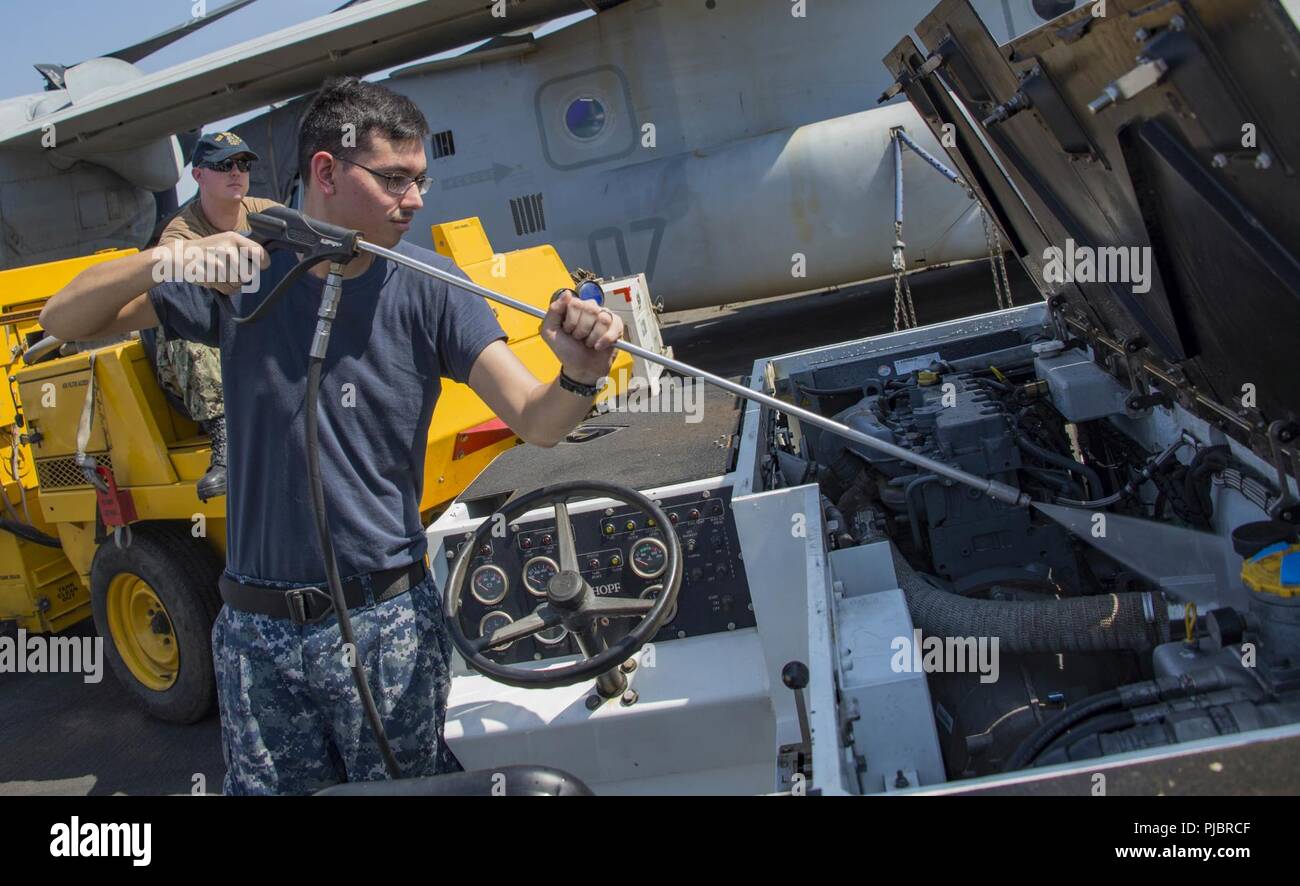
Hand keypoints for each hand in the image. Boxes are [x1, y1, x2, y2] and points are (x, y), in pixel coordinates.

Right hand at [153, 231, 268, 289]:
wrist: (179, 255)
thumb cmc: (208, 252)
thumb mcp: (226, 243)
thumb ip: (244, 250)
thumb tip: (265, 261)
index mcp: (234, 238)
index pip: (260, 253)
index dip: (263, 263)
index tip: (260, 266)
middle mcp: (228, 247)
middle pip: (250, 273)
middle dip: (243, 277)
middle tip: (232, 272)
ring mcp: (218, 260)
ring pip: (239, 283)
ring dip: (232, 283)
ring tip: (220, 275)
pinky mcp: (210, 272)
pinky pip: (228, 288)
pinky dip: (223, 288)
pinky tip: (214, 280)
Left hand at [541, 292, 622, 383]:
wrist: (581, 369)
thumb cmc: (567, 351)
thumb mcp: (549, 332)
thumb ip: (553, 311)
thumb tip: (566, 294)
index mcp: (574, 307)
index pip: (574, 303)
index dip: (570, 321)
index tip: (567, 331)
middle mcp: (589, 309)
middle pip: (589, 309)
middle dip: (581, 329)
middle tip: (579, 338)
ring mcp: (604, 316)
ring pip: (602, 319)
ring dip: (592, 336)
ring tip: (588, 342)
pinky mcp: (616, 326)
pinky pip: (614, 326)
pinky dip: (605, 340)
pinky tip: (598, 346)